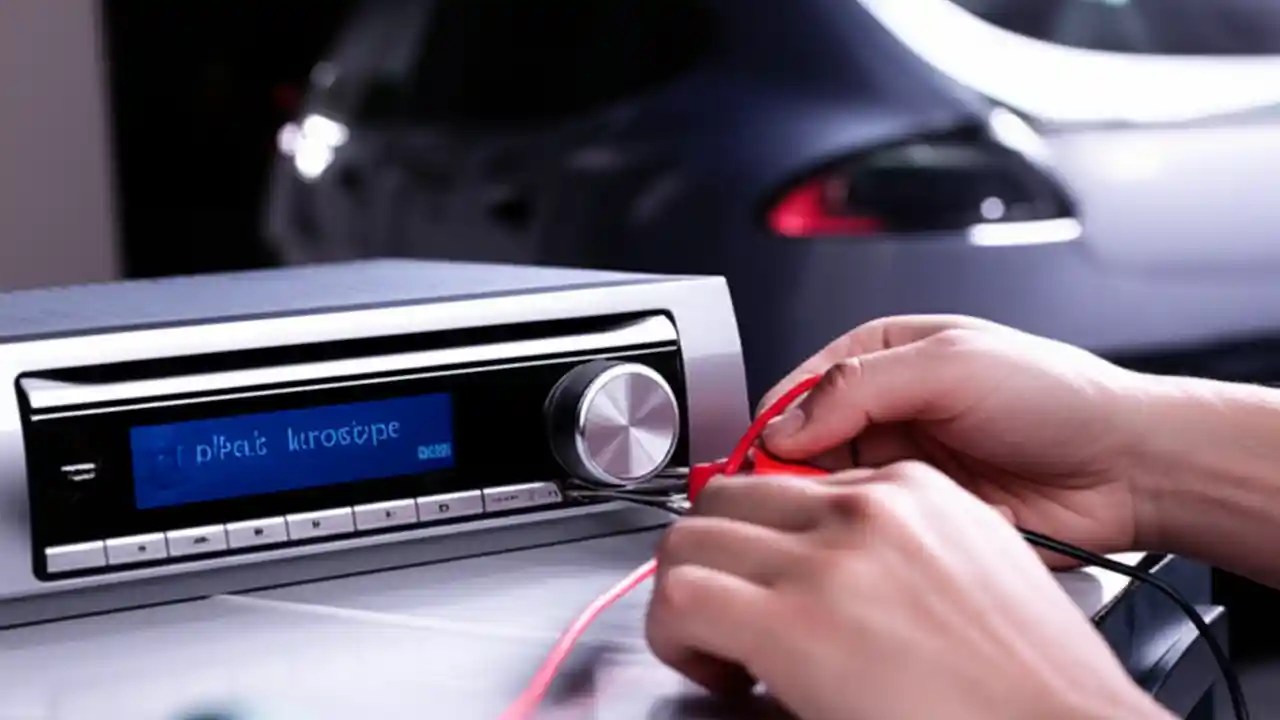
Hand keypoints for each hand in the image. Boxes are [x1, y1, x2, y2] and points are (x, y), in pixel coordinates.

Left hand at [645, 463, 1170, 719]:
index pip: (789, 481)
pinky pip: (682, 598)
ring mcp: (829, 559)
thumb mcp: (978, 571)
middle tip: (724, 608)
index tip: (757, 574)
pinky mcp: (796, 622)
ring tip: (714, 644)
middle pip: (727, 496)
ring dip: (686, 591)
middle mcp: (865, 509)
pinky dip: (676, 635)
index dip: (761, 537)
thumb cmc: (1036, 679)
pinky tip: (716, 671)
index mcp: (911, 490)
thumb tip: (848, 563)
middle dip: (711, 554)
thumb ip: (906, 547)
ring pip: (689, 538)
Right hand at [758, 315, 1158, 561]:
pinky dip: (866, 532)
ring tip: (842, 511)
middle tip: (795, 494)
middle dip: (795, 470)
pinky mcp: (919, 513)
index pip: (799, 389)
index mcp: (882, 356)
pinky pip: (870, 528)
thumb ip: (860, 387)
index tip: (764, 458)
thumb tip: (786, 425)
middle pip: (804, 444)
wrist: (1128, 467)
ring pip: (831, 491)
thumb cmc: (1058, 397)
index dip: (776, 424)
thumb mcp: (951, 366)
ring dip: (831, 503)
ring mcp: (901, 465)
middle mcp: (885, 410)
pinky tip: (876, 531)